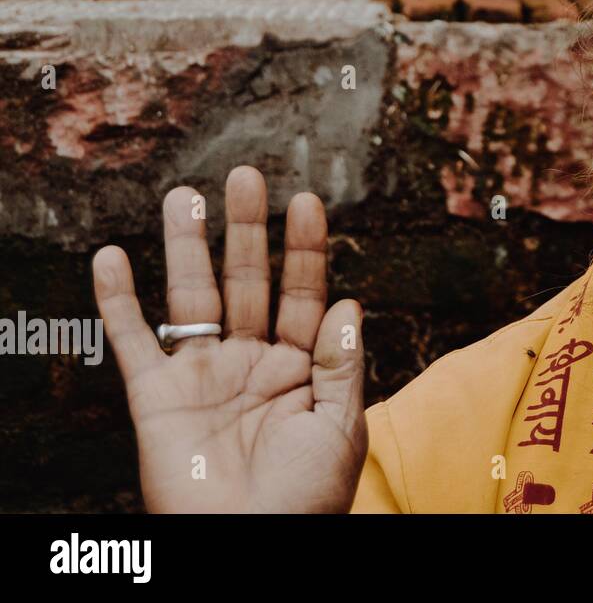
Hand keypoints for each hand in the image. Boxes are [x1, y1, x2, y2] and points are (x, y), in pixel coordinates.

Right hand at [92, 166, 366, 512]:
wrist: (251, 549)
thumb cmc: (306, 500)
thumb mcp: (341, 428)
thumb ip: (341, 365)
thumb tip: (349, 302)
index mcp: (300, 368)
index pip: (304, 293)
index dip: (305, 247)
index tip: (306, 199)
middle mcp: (251, 362)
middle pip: (248, 281)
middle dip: (246, 229)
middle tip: (244, 175)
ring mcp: (203, 376)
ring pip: (192, 297)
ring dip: (185, 247)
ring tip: (183, 196)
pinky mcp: (157, 398)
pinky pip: (132, 341)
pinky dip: (116, 301)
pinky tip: (110, 256)